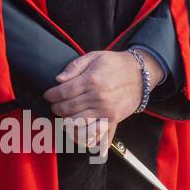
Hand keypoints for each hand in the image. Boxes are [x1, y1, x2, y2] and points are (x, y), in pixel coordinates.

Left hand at [42, 49, 163, 152]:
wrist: (140, 74)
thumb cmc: (116, 64)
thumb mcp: (95, 56)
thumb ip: (75, 66)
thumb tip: (58, 79)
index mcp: (92, 80)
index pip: (63, 92)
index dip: (52, 95)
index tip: (48, 95)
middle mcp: (98, 97)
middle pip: (68, 107)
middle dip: (56, 108)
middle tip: (54, 105)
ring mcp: (105, 110)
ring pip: (77, 121)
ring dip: (65, 120)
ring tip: (63, 116)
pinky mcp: (112, 119)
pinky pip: (93, 132)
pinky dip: (82, 133)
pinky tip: (75, 128)